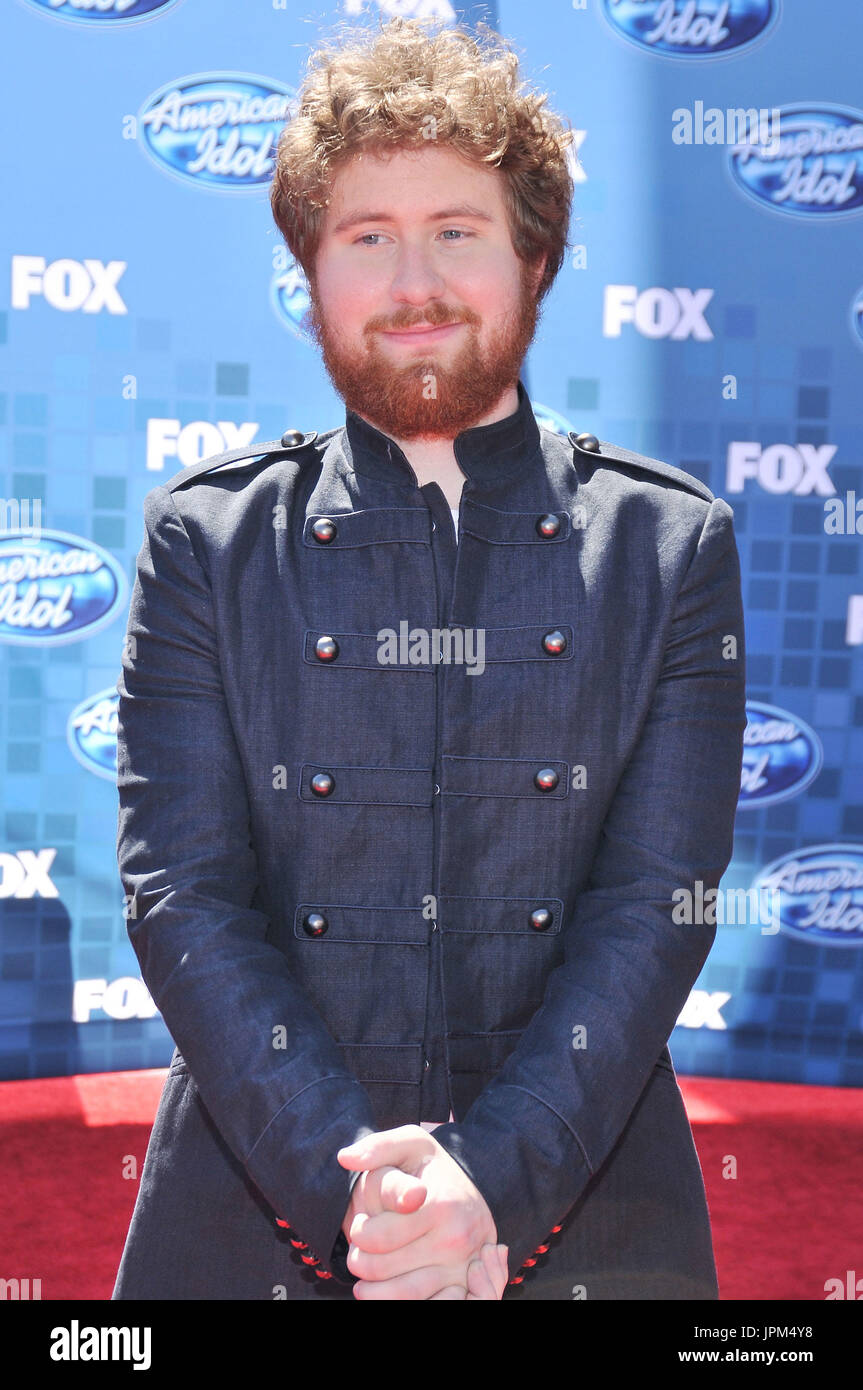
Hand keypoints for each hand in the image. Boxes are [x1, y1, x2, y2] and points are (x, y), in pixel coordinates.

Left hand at [337, 1124, 504, 1299]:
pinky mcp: (464, 1286)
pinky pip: (429, 1305)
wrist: (476, 1190)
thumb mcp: (411, 1143)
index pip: (378, 1236)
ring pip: (404, 1294)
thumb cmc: (435, 1168)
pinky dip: (399, 1303)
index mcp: (440, 1205)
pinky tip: (383, 1293)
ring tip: (363, 1281)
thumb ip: (377, 1147)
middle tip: (356, 1253)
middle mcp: (455, 1240)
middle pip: (384, 1268)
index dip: (358, 1232)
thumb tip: (345, 1158)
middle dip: (359, 1262)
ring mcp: (462, 1267)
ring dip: (373, 1292)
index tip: (359, 1223)